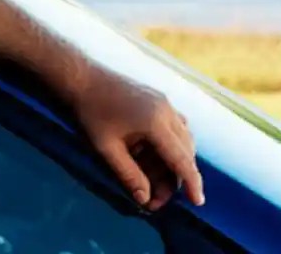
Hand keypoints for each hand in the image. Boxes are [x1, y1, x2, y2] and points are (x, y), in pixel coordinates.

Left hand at [70, 65, 204, 210]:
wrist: (82, 78)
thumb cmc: (91, 114)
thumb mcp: (106, 149)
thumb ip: (128, 175)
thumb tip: (144, 198)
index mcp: (155, 123)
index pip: (181, 160)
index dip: (192, 183)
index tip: (198, 202)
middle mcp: (166, 111)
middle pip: (184, 151)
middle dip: (174, 177)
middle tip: (153, 199)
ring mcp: (164, 102)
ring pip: (182, 139)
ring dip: (171, 160)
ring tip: (148, 177)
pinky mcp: (158, 98)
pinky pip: (175, 125)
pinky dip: (169, 144)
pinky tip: (150, 154)